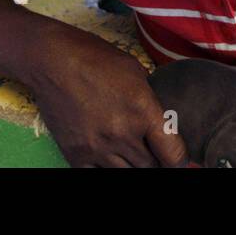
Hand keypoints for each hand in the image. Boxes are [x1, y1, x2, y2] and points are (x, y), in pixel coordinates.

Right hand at [31, 35, 188, 167]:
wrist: (53, 60)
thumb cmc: (96, 58)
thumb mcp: (135, 71)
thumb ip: (150, 98)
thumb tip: (161, 117)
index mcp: (143, 111)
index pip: (174, 155)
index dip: (181, 160)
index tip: (180, 158)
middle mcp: (122, 134)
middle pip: (150, 167)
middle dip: (155, 161)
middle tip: (152, 150)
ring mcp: (97, 148)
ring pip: (125, 174)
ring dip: (132, 165)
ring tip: (130, 151)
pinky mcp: (75, 154)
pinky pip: (97, 176)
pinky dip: (105, 168)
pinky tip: (108, 156)